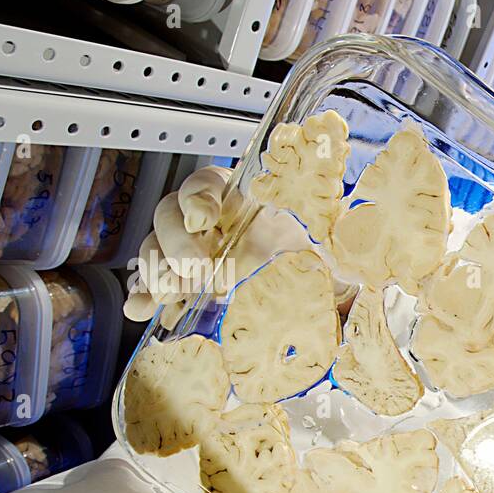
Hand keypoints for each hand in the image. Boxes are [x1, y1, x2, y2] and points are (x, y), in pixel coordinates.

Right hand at [124, 166, 315, 323]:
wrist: (315, 286)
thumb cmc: (314, 251)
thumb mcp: (327, 237)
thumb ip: (332, 231)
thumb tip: (354, 240)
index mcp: (240, 199)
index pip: (207, 183)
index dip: (199, 197)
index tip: (205, 217)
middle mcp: (210, 221)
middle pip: (171, 216)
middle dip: (177, 242)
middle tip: (195, 269)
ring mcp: (192, 251)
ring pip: (155, 247)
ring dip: (156, 269)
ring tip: (167, 293)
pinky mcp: (185, 283)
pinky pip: (154, 283)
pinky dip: (143, 294)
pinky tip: (140, 308)